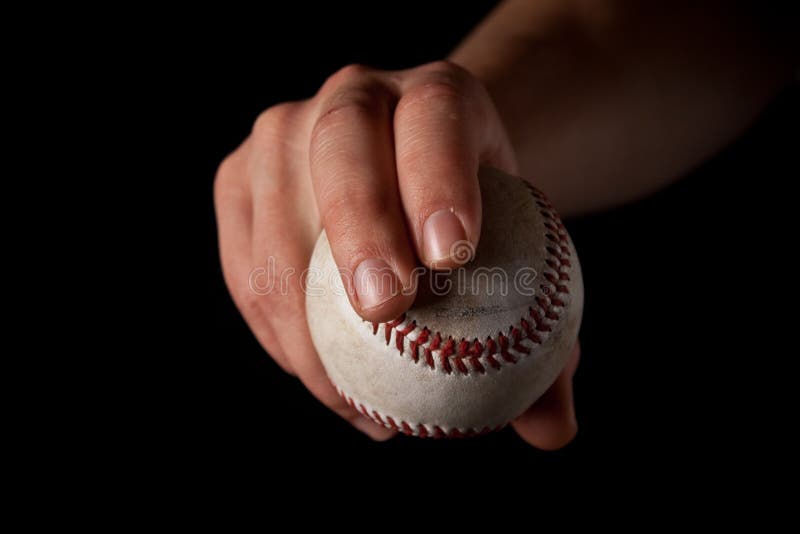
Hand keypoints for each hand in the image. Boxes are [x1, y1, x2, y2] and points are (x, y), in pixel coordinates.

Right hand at [214, 60, 578, 447]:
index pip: (435, 118)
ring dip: (306, 318)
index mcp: (438, 93)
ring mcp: (281, 134)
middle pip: (342, 146)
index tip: (454, 258)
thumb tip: (552, 431)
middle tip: (385, 314)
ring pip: (275, 222)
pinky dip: (276, 333)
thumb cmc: (479, 225)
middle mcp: (352, 94)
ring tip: (357, 400)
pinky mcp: (237, 180)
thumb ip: (543, 342)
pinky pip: (244, 267)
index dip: (439, 178)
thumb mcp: (526, 261)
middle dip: (358, 229)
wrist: (414, 175)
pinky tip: (322, 382)